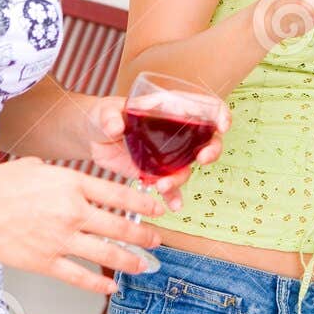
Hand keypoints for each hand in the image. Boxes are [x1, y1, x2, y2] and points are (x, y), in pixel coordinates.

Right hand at [0, 158, 167, 295]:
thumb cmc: (0, 184)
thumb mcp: (41, 167)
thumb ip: (66, 177)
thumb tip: (79, 183)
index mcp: (73, 184)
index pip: (120, 195)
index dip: (145, 204)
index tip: (159, 208)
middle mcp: (72, 212)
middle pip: (120, 226)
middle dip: (144, 235)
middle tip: (157, 240)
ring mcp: (60, 239)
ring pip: (106, 253)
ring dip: (130, 261)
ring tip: (145, 265)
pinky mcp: (44, 262)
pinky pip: (78, 276)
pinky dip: (98, 283)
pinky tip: (111, 286)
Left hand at [84, 94, 227, 205]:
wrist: (92, 138)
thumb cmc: (102, 115)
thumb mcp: (104, 112)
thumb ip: (110, 117)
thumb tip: (115, 126)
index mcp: (171, 108)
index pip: (206, 107)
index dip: (220, 114)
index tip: (221, 126)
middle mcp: (176, 131)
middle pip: (207, 139)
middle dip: (212, 150)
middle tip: (203, 159)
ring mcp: (169, 154)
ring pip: (188, 166)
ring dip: (182, 177)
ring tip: (163, 185)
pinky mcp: (157, 172)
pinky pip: (171, 185)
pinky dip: (174, 196)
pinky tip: (173, 205)